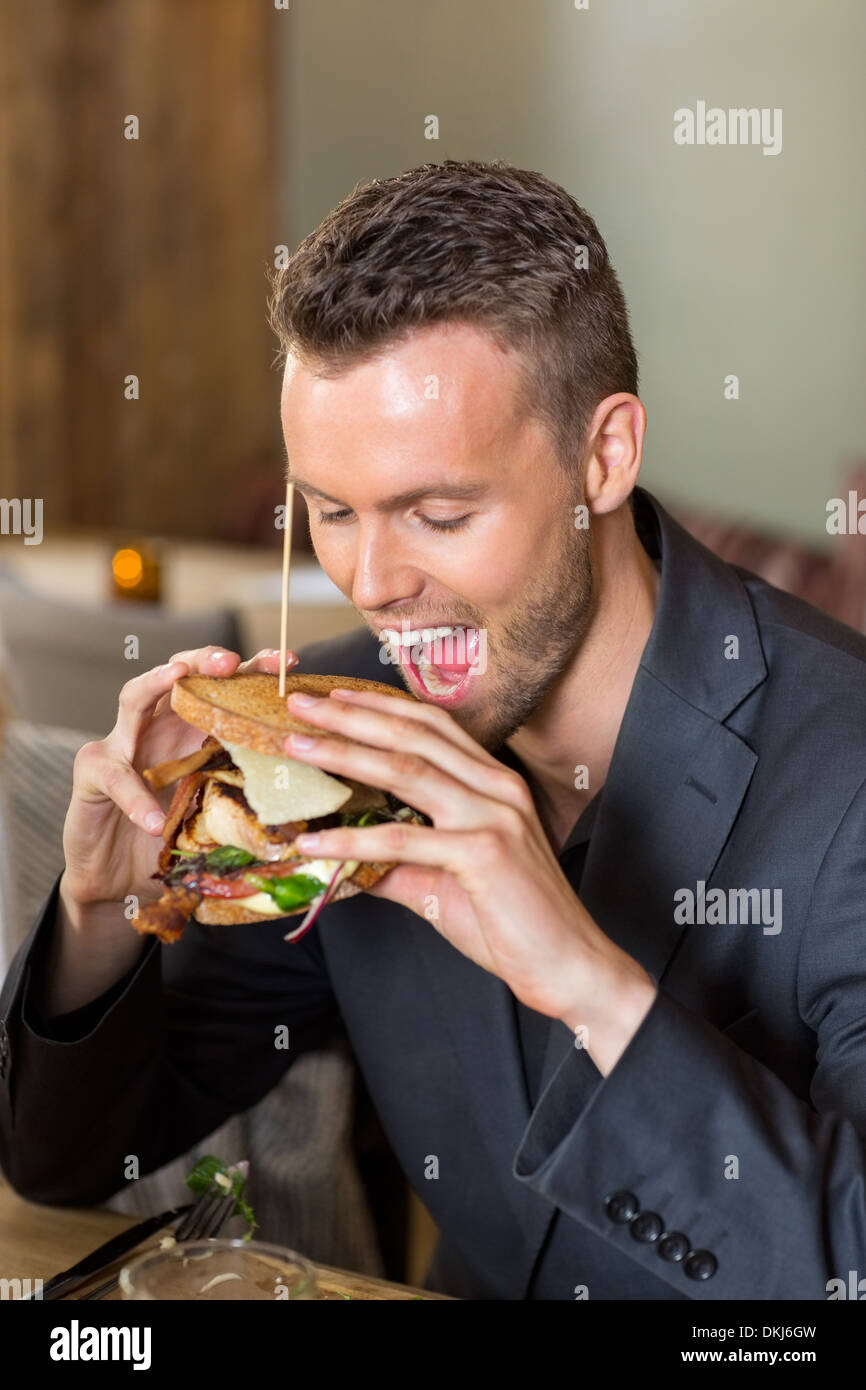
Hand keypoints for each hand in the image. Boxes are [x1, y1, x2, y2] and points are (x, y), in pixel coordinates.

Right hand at [60, 646, 298, 915]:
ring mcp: (122, 745)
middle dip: (205, 660)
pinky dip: (135, 797)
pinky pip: (115, 777)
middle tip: (231, 660)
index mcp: (195, 728)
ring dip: (158, 681)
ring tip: (178, 675)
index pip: (224, 688)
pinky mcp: (93, 775)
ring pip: (134, 697)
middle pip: (179, 673)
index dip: (255, 670)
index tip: (290, 661)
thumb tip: (310, 793)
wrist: (120, 880)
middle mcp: (159, 726)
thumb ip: (248, 793)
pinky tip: (152, 819)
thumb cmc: (173, 839)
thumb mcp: (217, 811)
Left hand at [284, 687, 655, 1066]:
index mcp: (494, 782)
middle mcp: (497, 787)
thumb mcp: (443, 881)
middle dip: (351, 714)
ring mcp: (494, 817)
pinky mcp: (485, 854)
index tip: (334, 696)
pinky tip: (313, 841)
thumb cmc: (511, 922)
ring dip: (344, 754)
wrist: (568, 965)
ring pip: (407, 770)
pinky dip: (352, 840)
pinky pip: (404, 841)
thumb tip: (343, 862)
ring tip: (296, 747)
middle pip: (414, 734)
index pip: (432, 725)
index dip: (380, 705)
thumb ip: (397, 864)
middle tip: (300, 703)